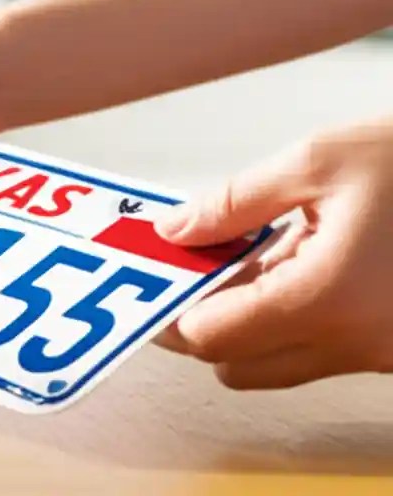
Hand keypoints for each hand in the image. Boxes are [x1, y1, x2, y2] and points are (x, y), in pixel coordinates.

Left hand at [154, 116, 392, 388]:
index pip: (213, 337)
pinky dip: (299, 318)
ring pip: (281, 363)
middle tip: (200, 265)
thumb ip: (235, 202)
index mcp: (328, 297)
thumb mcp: (321, 160)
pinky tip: (307, 259)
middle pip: (238, 365)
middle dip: (207, 321)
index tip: (155, 278)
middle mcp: (358, 343)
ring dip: (253, 320)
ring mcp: (383, 354)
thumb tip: (176, 231)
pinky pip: (325, 351)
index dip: (172, 311)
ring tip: (261, 251)